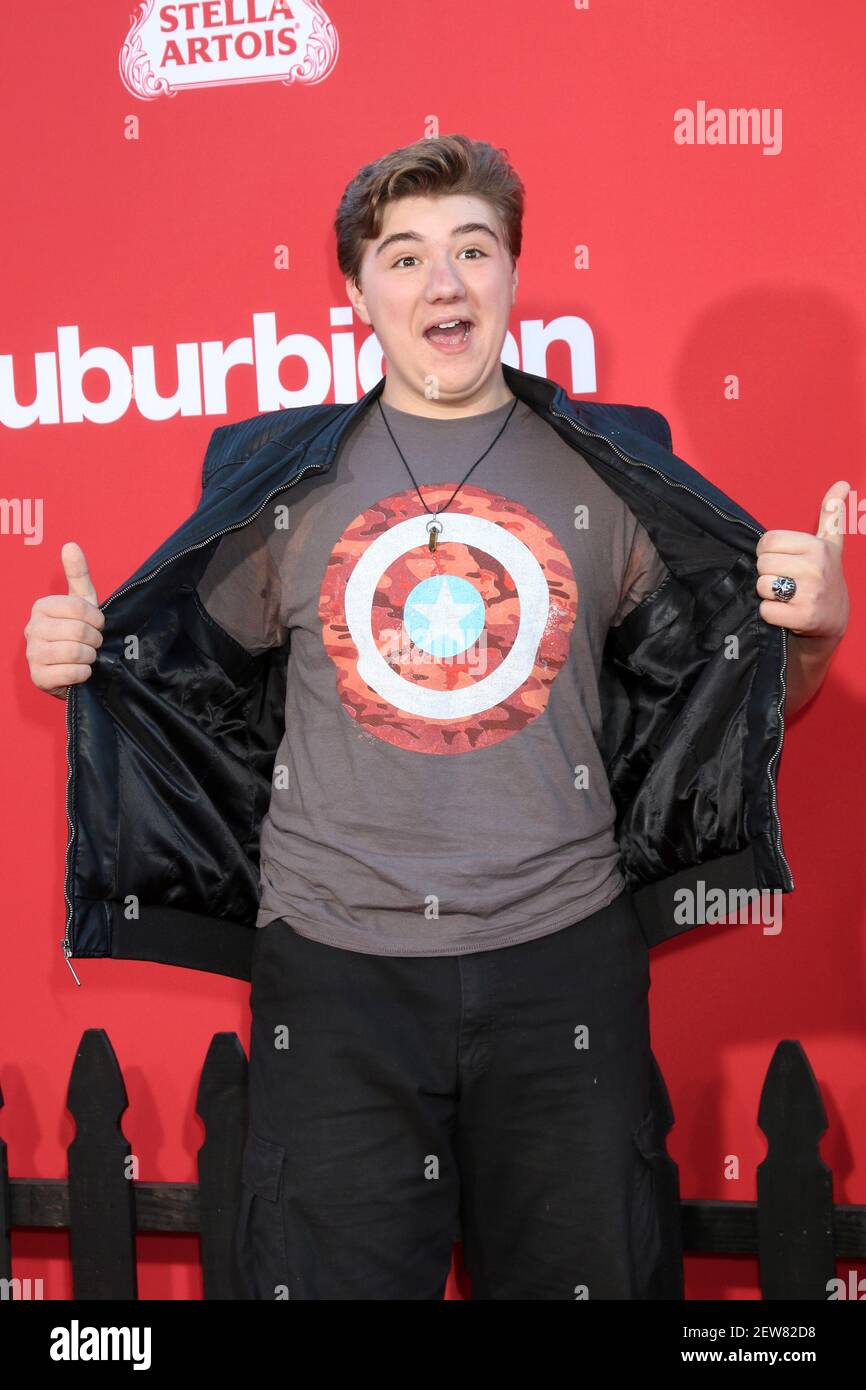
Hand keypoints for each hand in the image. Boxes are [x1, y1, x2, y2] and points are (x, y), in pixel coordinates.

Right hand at [24, 542, 104, 699]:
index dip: (97, 619)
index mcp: (42, 607)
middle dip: (95, 639)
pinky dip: (85, 673)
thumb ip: (78, 574)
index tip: (98, 625)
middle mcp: (32, 629)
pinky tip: (80, 671)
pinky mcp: (38, 677)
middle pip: (79, 631)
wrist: (73, 669)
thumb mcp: (82, 602)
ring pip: (76, 652)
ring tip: (87, 655)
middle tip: (94, 643)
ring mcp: (32, 654)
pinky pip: (72, 673)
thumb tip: (70, 545)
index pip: (80, 608)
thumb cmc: (79, 632)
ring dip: (90, 656)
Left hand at [756, 481, 849, 645]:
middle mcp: (816, 568)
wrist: (834, 618)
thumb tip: (842, 483)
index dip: (768, 552)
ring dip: (768, 594)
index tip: (782, 560)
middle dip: (768, 573)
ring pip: (762, 586)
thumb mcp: (831, 544)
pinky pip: (766, 610)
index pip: (768, 541)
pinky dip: (770, 613)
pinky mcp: (802, 617)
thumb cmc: (825, 576)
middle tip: (785, 579)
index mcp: (818, 547)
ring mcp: (810, 593)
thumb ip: (831, 514)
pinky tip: (785, 611)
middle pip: (763, 563)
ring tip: (785, 595)